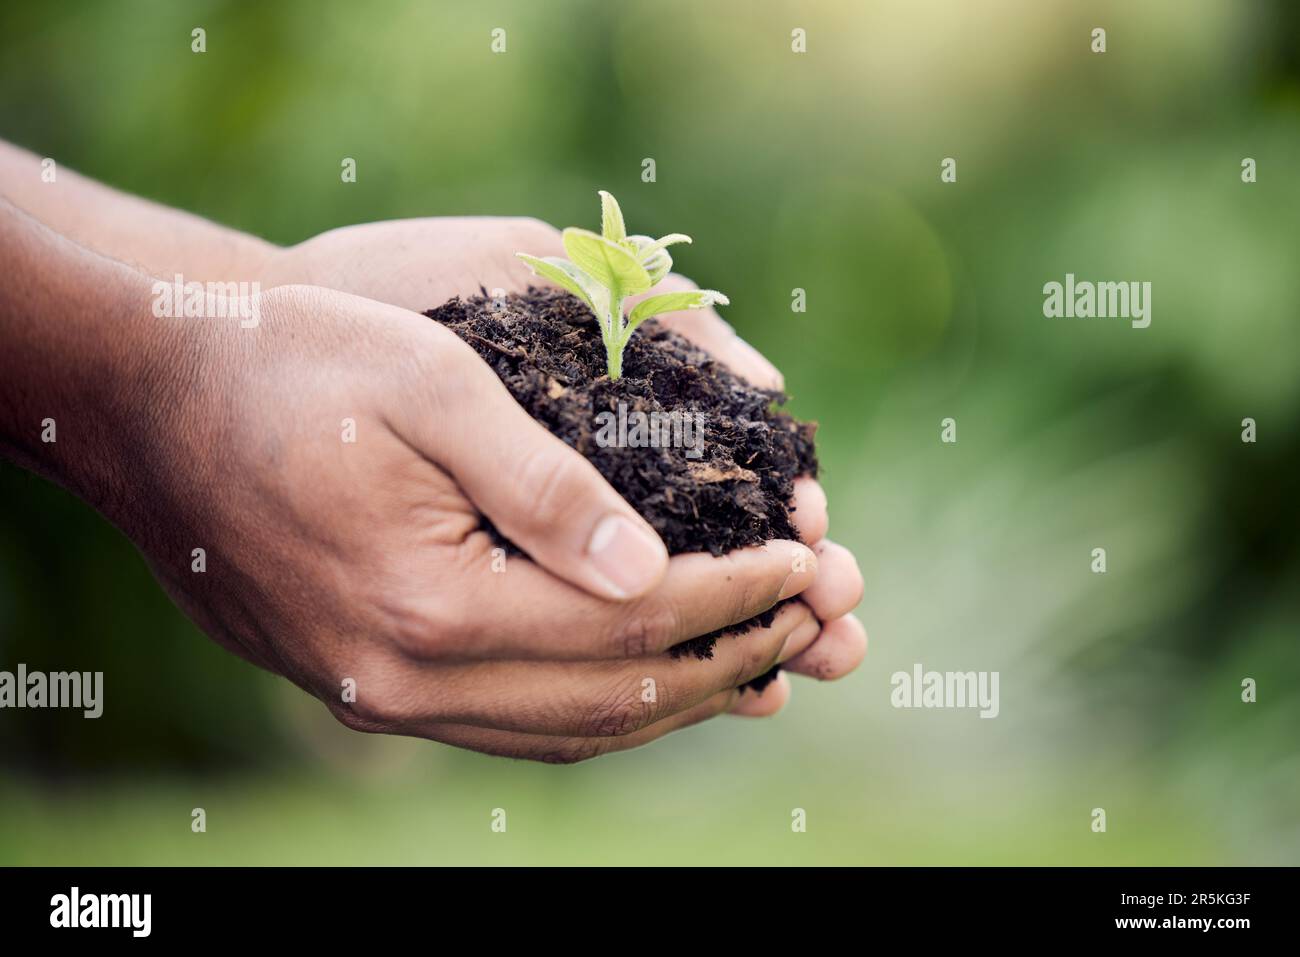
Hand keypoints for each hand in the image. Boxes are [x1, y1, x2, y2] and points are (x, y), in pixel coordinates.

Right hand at [112, 282, 830, 760]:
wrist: (159, 409)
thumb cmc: (295, 366)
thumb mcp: (428, 386)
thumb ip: (544, 488)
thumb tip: (652, 572)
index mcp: (431, 607)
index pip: (631, 626)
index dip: (734, 594)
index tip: (807, 561)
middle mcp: (408, 682)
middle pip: (614, 699)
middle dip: (731, 656)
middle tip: (815, 619)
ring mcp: (386, 701)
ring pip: (570, 732)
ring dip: (678, 699)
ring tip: (763, 657)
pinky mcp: (374, 691)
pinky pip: (515, 728)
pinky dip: (603, 711)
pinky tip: (654, 683)